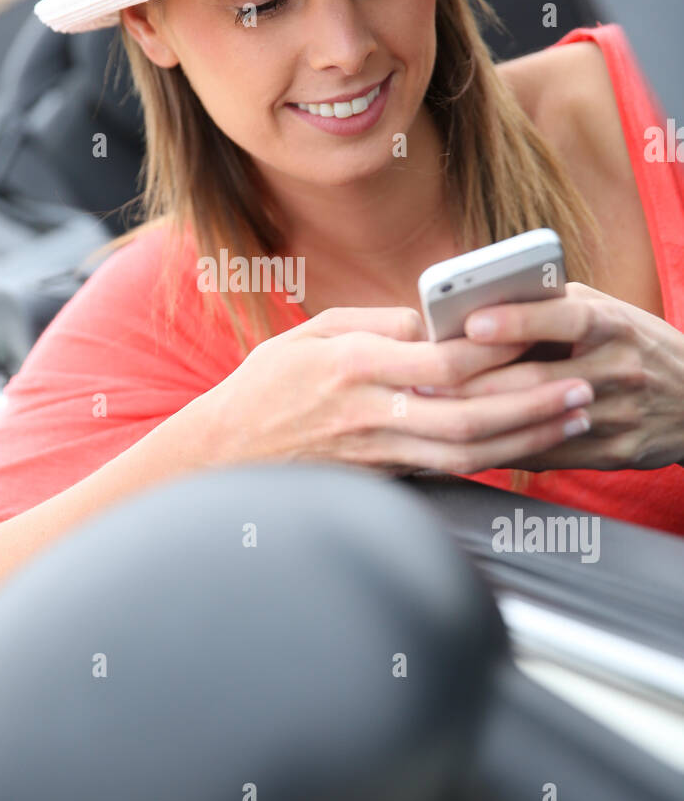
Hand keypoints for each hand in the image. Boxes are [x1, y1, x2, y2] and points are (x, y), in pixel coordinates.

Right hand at [202, 306, 595, 476]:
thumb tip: (432, 319)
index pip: (443, 360)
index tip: (537, 335)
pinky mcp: (377, 480)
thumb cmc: (264, 388)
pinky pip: (444, 472)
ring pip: (465, 452)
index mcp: (354, 364)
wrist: (222, 456)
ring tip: (567, 420)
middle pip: (468, 413)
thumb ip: (375, 322)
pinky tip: (520, 447)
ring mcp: (374, 453)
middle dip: (532, 403)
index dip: (498, 351)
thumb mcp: (311, 334)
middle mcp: (368, 412)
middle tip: (578, 388)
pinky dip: (489, 461)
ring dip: (525, 438)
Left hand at [422, 282, 683, 470]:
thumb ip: (552, 306)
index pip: (565, 318)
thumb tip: (482, 302)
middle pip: (537, 378)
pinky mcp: (615, 452)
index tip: (471, 322)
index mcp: (614, 324)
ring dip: (481, 418)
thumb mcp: (606, 311)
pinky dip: (506, 446)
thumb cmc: (633, 343)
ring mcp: (618, 414)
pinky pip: (549, 453)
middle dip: (473, 381)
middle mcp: (619, 369)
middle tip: (422, 378)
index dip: (517, 320)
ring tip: (434, 409)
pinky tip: (468, 441)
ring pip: (537, 421)